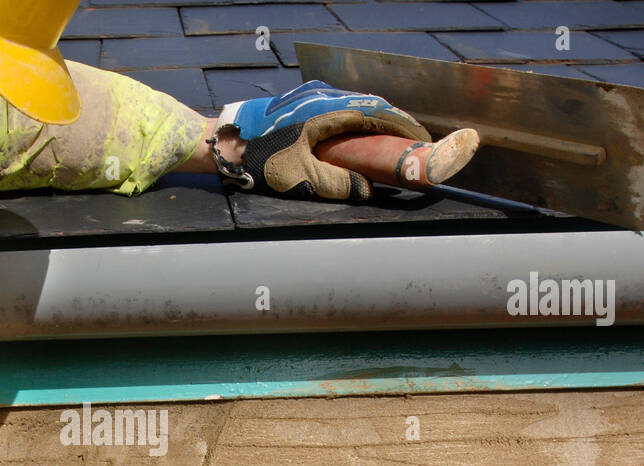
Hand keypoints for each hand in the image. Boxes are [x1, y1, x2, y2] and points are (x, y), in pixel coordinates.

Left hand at [217, 80, 430, 200]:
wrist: (223, 144)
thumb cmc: (259, 159)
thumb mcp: (301, 178)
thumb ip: (338, 185)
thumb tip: (368, 191)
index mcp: (327, 109)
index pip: (376, 113)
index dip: (402, 126)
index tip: (420, 140)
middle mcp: (322, 97)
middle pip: (369, 106)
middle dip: (393, 124)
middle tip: (411, 144)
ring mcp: (311, 97)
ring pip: (355, 106)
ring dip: (375, 123)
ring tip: (391, 144)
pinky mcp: (302, 104)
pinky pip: (339, 110)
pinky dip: (356, 123)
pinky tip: (359, 139)